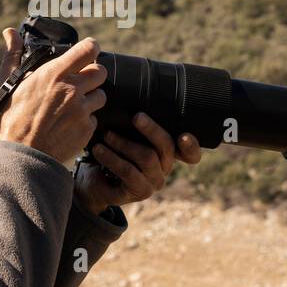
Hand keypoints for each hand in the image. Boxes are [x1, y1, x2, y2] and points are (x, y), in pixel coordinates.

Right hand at [0, 29, 107, 166]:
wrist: (19, 157)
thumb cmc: (9, 119)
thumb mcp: (7, 84)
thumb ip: (12, 55)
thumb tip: (9, 32)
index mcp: (54, 74)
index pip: (88, 49)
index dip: (91, 48)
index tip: (89, 50)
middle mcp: (72, 90)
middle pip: (101, 72)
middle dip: (92, 75)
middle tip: (81, 82)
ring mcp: (82, 111)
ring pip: (101, 96)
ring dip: (90, 99)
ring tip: (72, 107)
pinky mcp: (86, 130)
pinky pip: (95, 120)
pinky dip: (85, 121)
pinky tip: (69, 125)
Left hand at [75, 112, 202, 213]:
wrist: (94, 181)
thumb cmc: (112, 151)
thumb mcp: (125, 134)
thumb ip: (136, 122)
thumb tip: (131, 94)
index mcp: (167, 153)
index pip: (191, 153)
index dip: (192, 146)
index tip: (184, 135)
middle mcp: (165, 167)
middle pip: (167, 147)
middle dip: (152, 129)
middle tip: (136, 116)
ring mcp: (154, 182)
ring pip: (147, 157)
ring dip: (124, 143)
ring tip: (106, 134)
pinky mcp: (140, 191)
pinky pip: (129, 172)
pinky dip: (112, 158)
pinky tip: (99, 150)